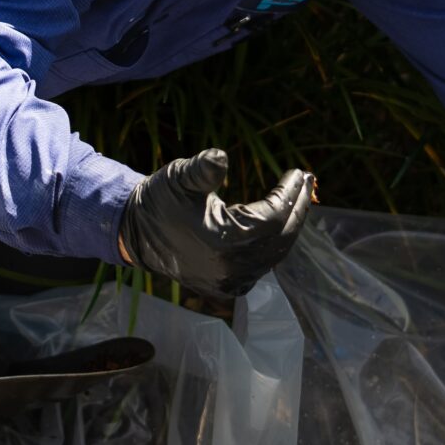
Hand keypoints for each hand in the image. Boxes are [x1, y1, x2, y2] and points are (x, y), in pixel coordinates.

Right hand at [117, 148, 314, 298]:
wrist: (137, 235)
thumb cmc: (160, 201)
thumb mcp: (178, 178)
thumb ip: (202, 169)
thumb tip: (222, 157)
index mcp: (221, 242)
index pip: (273, 218)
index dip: (289, 195)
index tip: (299, 172)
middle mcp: (231, 268)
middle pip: (281, 237)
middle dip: (298, 208)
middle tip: (307, 182)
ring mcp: (231, 282)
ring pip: (275, 253)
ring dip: (290, 225)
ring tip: (299, 197)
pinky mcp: (229, 287)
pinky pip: (263, 264)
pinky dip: (275, 242)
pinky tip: (282, 220)